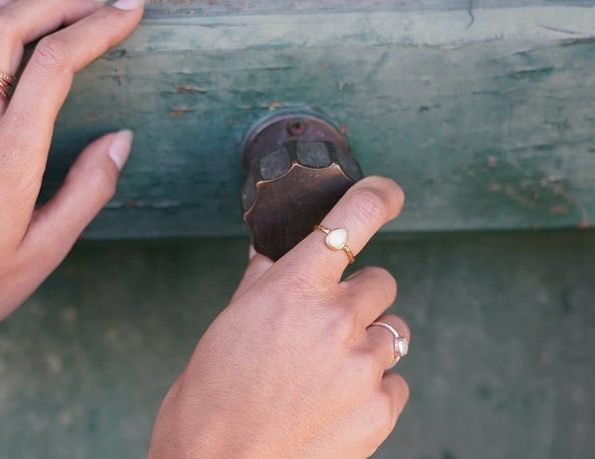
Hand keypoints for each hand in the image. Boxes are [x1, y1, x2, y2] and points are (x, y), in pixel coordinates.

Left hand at [0, 0, 143, 413]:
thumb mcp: (47, 251)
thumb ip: (89, 190)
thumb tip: (121, 139)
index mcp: (11, 155)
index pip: (58, 64)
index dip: (99, 27)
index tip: (128, 11)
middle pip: (8, 28)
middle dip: (58, 2)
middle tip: (94, 3)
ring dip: (2, 1)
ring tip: (37, 5)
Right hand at [148, 177, 409, 458]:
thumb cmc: (209, 398)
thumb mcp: (227, 327)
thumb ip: (260, 285)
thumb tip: (270, 257)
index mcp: (293, 288)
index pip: (351, 220)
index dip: (377, 197)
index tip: (387, 193)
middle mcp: (337, 319)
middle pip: (381, 281)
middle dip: (357, 295)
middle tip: (326, 322)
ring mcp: (363, 366)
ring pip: (392, 331)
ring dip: (367, 340)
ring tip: (329, 369)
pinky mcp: (380, 410)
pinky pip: (395, 380)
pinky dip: (373, 385)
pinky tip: (337, 402)